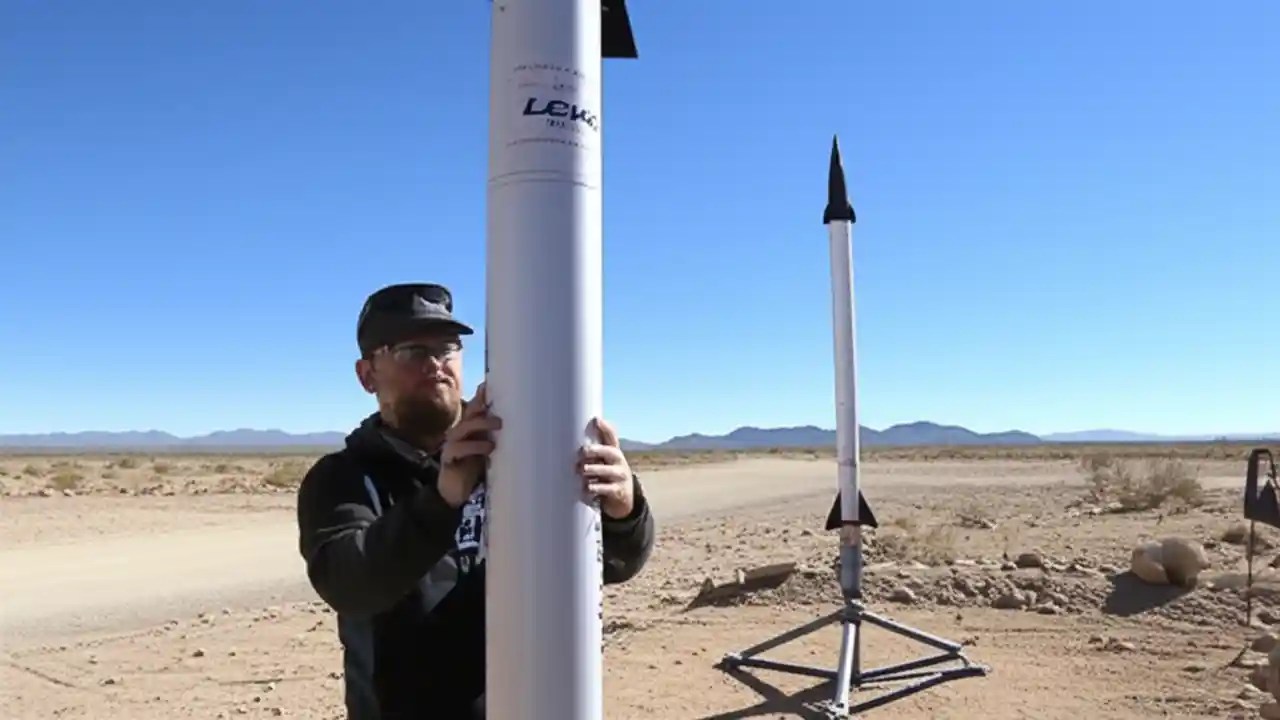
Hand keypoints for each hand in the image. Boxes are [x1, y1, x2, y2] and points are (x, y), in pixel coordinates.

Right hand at [438, 383, 500, 507]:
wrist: (458, 492)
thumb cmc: (477, 469)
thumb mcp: (491, 450)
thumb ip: (499, 438)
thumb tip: (525, 426)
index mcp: (471, 428)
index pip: (476, 406)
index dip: (482, 395)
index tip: (492, 385)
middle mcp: (460, 432)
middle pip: (470, 412)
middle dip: (483, 405)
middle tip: (502, 406)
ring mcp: (452, 444)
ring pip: (465, 427)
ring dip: (481, 423)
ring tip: (499, 425)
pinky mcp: (449, 458)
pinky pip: (459, 448)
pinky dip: (474, 446)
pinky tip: (488, 447)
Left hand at [578, 417, 634, 519]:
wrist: (624, 498)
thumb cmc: (608, 475)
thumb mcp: (606, 462)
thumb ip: (595, 451)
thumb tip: (575, 435)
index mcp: (614, 452)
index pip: (612, 438)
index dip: (605, 428)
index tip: (596, 420)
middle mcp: (619, 462)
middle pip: (609, 451)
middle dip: (596, 450)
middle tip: (582, 452)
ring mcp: (620, 476)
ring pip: (606, 470)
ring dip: (592, 470)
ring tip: (582, 470)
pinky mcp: (617, 491)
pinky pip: (604, 488)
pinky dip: (593, 488)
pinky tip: (586, 487)